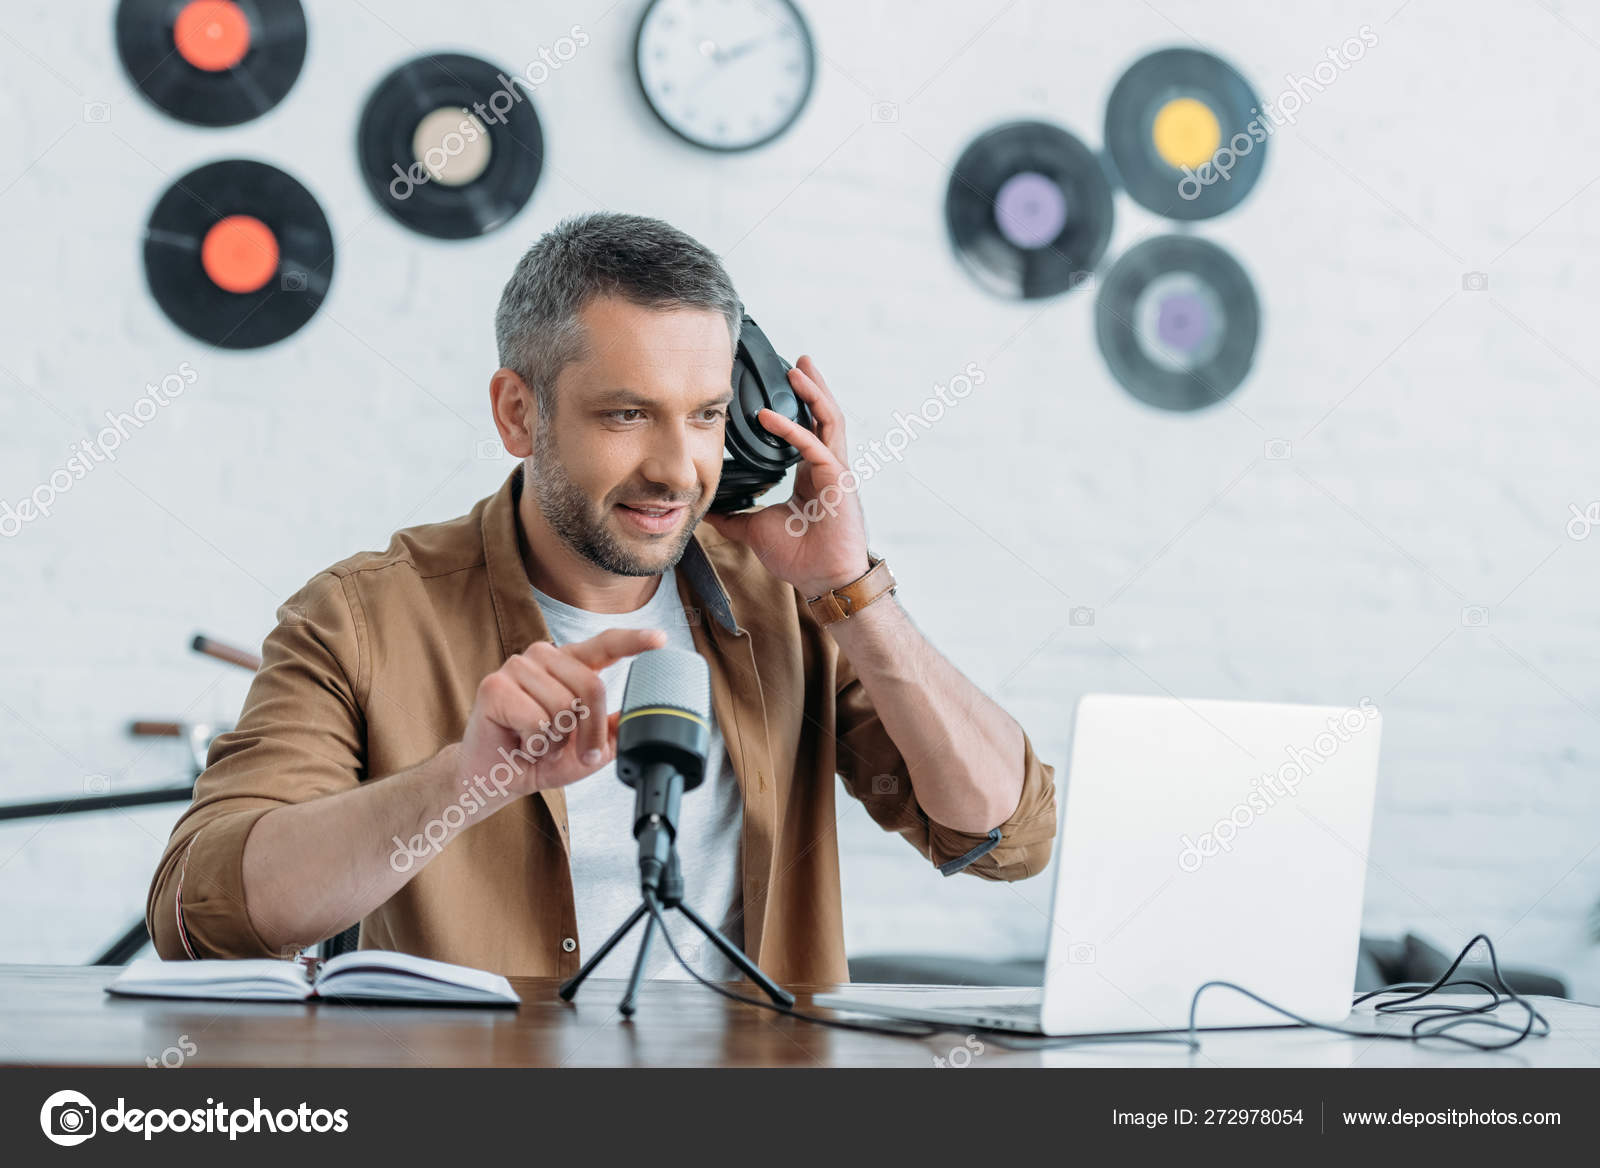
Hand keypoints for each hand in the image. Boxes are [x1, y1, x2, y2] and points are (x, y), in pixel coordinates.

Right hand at [458, 627, 667, 797]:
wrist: (495, 778)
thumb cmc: (539, 757)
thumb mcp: (588, 749)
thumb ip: (613, 731)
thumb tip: (639, 718)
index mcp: (570, 665)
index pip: (606, 644)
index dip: (633, 641)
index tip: (660, 640)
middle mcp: (545, 658)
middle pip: (590, 685)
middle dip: (589, 731)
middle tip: (575, 752)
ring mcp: (518, 667)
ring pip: (562, 706)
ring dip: (556, 740)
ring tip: (539, 743)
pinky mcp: (494, 686)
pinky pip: (536, 720)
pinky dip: (535, 743)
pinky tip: (521, 743)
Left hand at [702, 355, 870, 596]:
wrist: (823, 579)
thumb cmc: (800, 557)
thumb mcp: (755, 529)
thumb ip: (734, 516)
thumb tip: (708, 511)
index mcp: (811, 475)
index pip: (808, 430)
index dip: (797, 407)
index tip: (780, 387)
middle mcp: (827, 468)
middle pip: (824, 416)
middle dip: (813, 386)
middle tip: (798, 360)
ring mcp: (835, 472)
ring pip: (828, 420)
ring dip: (813, 392)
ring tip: (796, 370)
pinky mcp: (837, 480)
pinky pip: (814, 446)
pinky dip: (792, 429)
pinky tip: (769, 417)